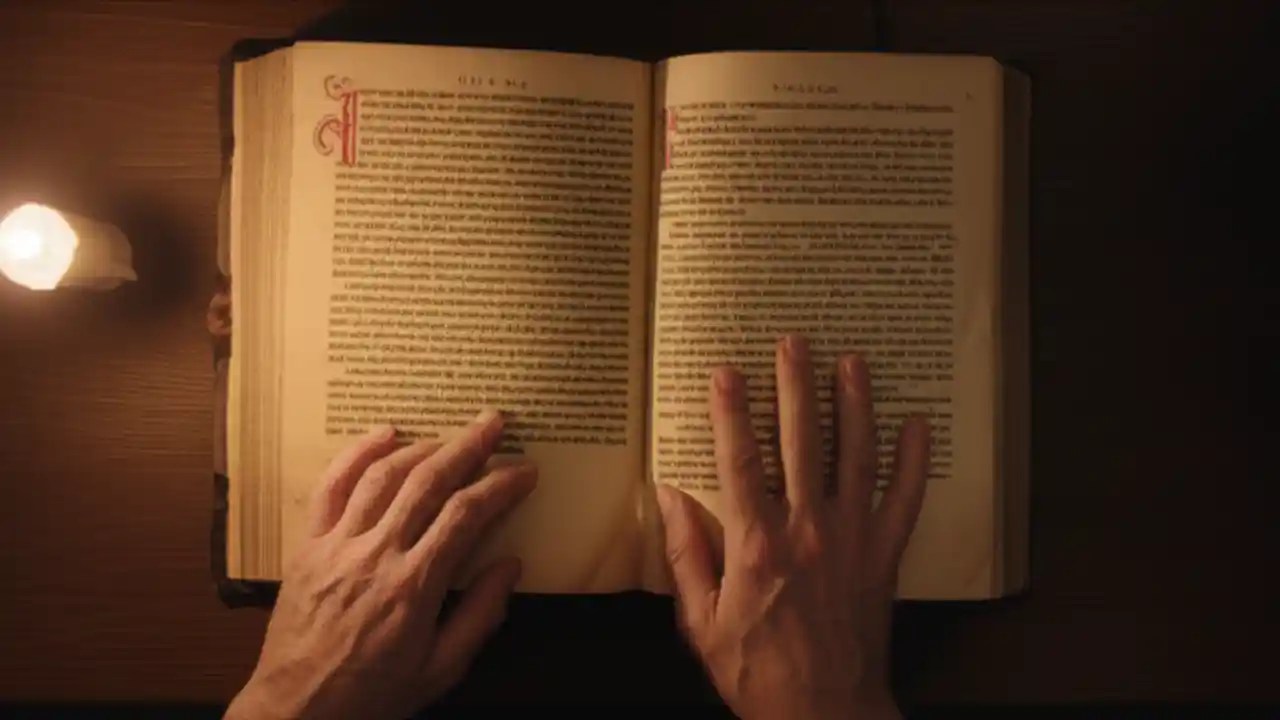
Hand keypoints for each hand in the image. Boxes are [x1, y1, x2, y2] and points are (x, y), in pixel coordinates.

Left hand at [225, 410, 535, 719]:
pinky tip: (384, 434)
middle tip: (495, 422)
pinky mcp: (309, 545)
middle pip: (427, 481)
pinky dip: (357, 453)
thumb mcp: (440, 671)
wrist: (296, 711)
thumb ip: (479, 616)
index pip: (465, 516)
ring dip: (422, 445)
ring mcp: (338, 545)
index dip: (499, 486)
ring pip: (383, 475)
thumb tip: (511, 565)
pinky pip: (331, 486)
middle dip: (467, 446)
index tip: (524, 471)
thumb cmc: (374, 696)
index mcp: (414, 587)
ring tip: (452, 432)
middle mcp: (376, 555)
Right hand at [656, 335, 929, 719]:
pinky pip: (904, 500)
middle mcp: (806, 530)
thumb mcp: (701, 622)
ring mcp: (851, 540)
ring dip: (854, 405)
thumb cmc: (757, 674)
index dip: (730, 411)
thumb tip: (668, 497)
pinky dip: (913, 461)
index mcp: (755, 545)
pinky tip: (917, 424)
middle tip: (795, 341)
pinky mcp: (884, 557)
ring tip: (852, 362)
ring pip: (855, 457)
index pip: (739, 461)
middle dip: (796, 386)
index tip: (725, 370)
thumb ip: (685, 554)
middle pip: (801, 442)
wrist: (825, 714)